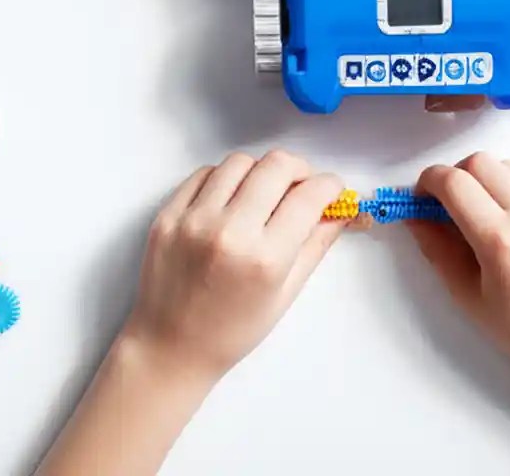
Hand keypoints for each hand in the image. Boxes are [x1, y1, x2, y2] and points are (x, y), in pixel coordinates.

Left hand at [123, 150, 344, 379]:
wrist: (170, 347)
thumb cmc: (233, 330)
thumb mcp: (286, 293)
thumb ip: (316, 244)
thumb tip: (342, 209)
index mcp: (265, 258)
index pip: (309, 196)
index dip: (330, 186)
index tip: (332, 190)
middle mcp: (229, 232)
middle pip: (277, 165)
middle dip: (300, 170)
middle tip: (302, 187)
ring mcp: (193, 220)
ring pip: (240, 161)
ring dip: (261, 171)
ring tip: (264, 194)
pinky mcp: (167, 215)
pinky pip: (204, 173)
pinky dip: (225, 178)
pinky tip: (231, 199)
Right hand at [409, 153, 509, 385]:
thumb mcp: (467, 294)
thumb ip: (436, 248)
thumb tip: (414, 214)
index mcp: (500, 241)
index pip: (453, 183)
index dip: (429, 181)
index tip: (424, 195)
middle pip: (481, 162)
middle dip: (458, 176)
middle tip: (454, 204)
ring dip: (492, 181)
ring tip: (493, 214)